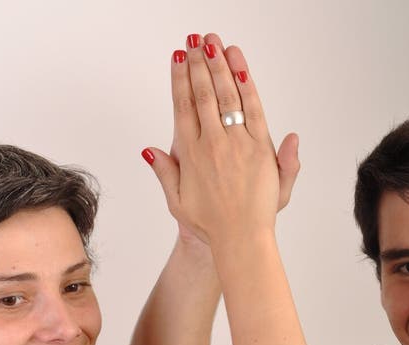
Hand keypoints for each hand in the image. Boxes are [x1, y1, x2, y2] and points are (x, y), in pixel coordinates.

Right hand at [144, 33, 297, 245]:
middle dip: (199, 63)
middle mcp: (212, 144)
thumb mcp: (177, 202)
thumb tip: (149, 150)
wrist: (239, 238)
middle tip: (196, 41)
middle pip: (204, 93)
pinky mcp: (258, 148)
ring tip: (215, 43)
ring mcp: (236, 143)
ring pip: (226, 95)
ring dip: (220, 65)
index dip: (180, 78)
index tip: (178, 58)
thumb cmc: (211, 225)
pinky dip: (246, 84)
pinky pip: (252, 108)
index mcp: (190, 153)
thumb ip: (165, 173)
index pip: (183, 106)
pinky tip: (239, 65)